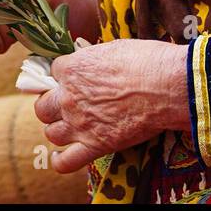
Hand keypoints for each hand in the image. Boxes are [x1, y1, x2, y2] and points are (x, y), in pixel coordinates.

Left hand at [35, 39, 189, 173]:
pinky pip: (66, 162)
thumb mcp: (115, 48)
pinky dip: (60, 161)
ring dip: (59, 130)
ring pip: (51, 133)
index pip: (54, 72)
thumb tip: (95, 62)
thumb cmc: (147, 61)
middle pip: (43, 106)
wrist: (166, 86)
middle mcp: (69, 97)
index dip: (65, 75)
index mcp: (73, 69)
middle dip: (52, 105)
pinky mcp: (94, 145)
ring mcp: (79, 123)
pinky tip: (62, 156)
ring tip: (70, 127)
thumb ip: (96, 58)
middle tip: (67, 104)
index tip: (75, 78)